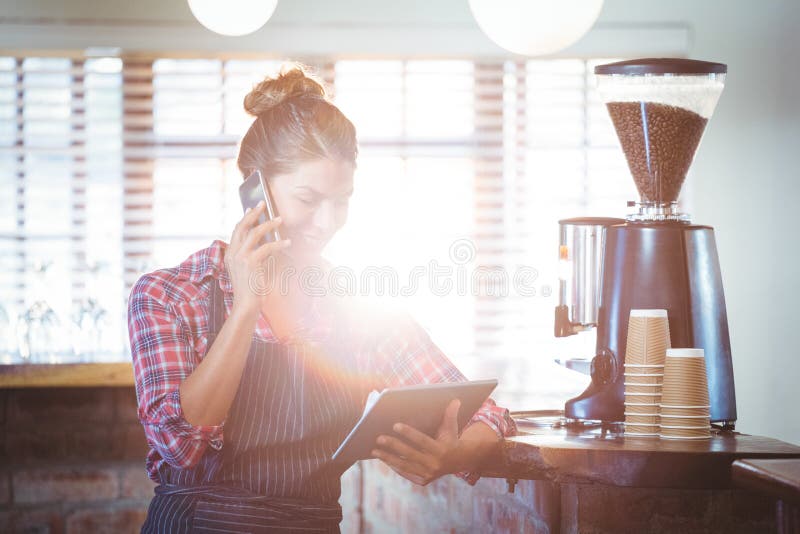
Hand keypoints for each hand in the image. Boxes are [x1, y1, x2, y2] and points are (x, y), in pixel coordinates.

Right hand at [225, 201, 290, 318]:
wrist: (246, 304)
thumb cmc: (250, 290)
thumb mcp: (247, 270)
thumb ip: (251, 257)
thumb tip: (264, 244)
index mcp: (229, 254)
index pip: (236, 231)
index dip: (244, 219)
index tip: (252, 209)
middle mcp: (232, 253)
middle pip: (242, 226)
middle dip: (253, 213)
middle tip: (263, 204)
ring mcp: (240, 257)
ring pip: (254, 232)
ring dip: (269, 224)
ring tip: (280, 220)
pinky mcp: (251, 262)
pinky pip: (266, 247)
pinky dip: (278, 243)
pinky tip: (287, 242)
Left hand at [372, 399, 462, 485]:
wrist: (460, 461)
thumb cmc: (451, 438)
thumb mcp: (452, 427)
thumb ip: (451, 414)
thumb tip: (455, 400)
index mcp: (442, 450)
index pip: (422, 441)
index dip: (409, 433)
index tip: (395, 425)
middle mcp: (435, 464)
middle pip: (410, 454)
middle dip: (393, 446)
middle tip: (379, 438)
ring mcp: (429, 474)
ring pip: (405, 465)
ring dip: (388, 458)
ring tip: (375, 450)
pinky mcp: (424, 480)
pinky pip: (407, 473)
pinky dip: (395, 467)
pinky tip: (384, 459)